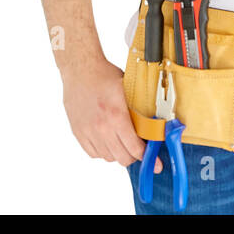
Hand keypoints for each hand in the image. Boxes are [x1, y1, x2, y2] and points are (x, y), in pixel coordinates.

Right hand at [61, 57, 160, 171]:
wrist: (80, 69)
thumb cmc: (105, 76)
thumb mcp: (128, 91)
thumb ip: (139, 111)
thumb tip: (154, 128)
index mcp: (117, 116)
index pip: (135, 149)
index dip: (147, 157)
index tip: (155, 164)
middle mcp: (102, 127)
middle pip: (122, 158)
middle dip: (133, 156)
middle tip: (137, 149)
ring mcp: (88, 131)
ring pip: (108, 157)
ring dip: (117, 153)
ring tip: (120, 141)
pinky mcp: (78, 132)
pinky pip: (93, 153)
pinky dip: (102, 151)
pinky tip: (106, 140)